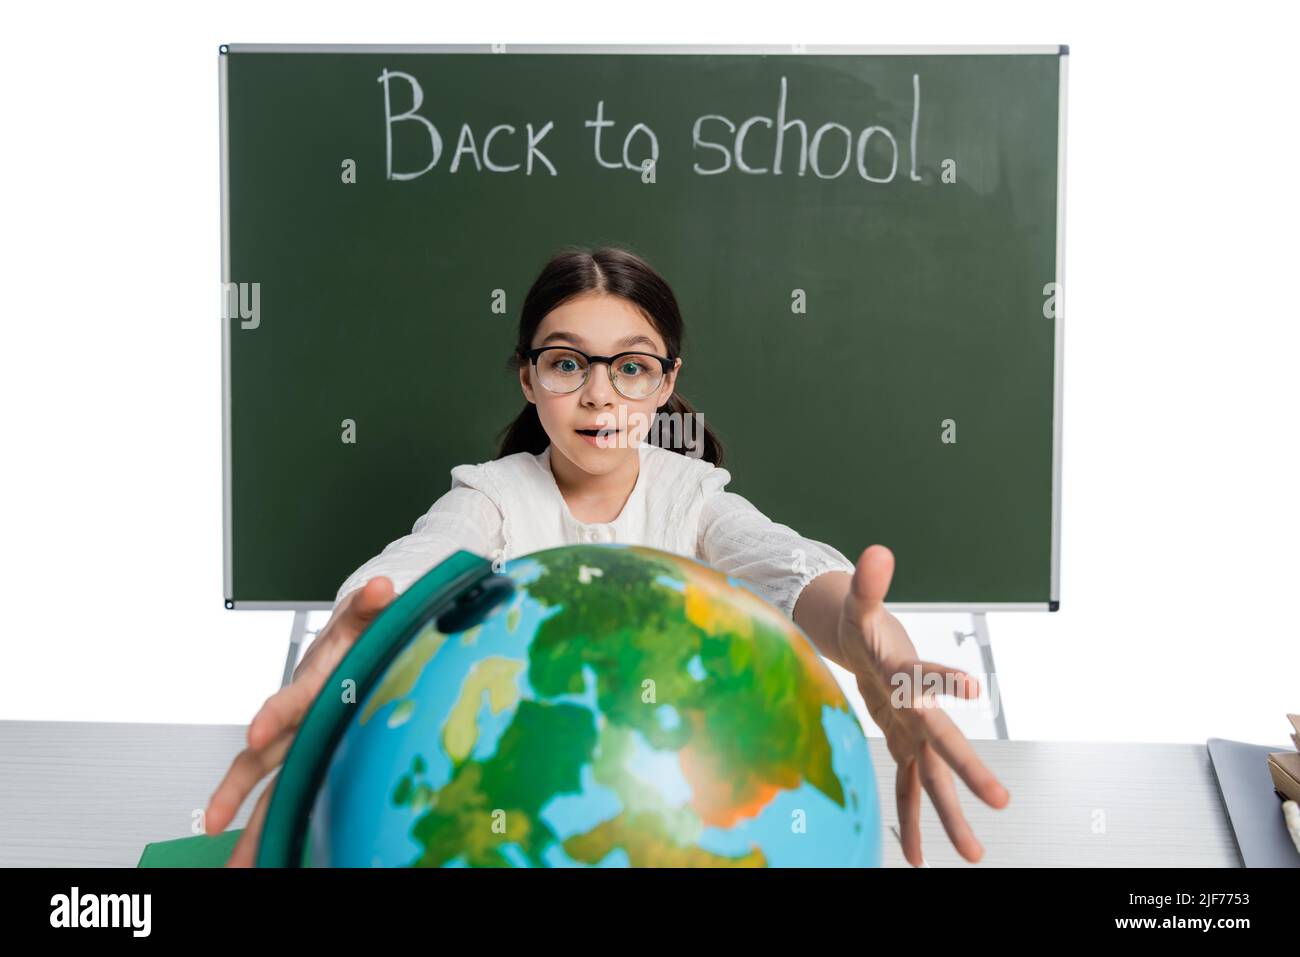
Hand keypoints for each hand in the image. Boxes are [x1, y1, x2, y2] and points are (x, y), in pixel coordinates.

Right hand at [203, 576, 396, 865]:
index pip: (290, 702)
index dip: (274, 716)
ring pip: (268, 790)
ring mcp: (301, 745)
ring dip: (251, 828)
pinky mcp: (313, 760)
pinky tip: (269, 862)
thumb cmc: (358, 632)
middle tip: (214, 819)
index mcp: (312, 685)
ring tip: (236, 868)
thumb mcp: (366, 616)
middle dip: (235, 790)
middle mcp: (297, 721)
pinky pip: (292, 799)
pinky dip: (280, 832)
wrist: (358, 641)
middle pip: (258, 759)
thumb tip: (383, 590)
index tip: (256, 732)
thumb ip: (371, 604)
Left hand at [836, 545, 1009, 865]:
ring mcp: (915, 733)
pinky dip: (910, 822)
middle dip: (970, 772)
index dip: (946, 680)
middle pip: (945, 743)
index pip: (927, 678)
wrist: (871, 643)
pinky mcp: (904, 747)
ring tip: (972, 855)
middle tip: (1001, 800)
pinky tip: (916, 856)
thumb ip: (867, 583)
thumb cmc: (867, 625)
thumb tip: (876, 551)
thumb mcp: (859, 606)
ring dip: (951, 818)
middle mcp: (919, 709)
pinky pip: (909, 790)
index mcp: (907, 675)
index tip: (971, 687)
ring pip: (935, 780)